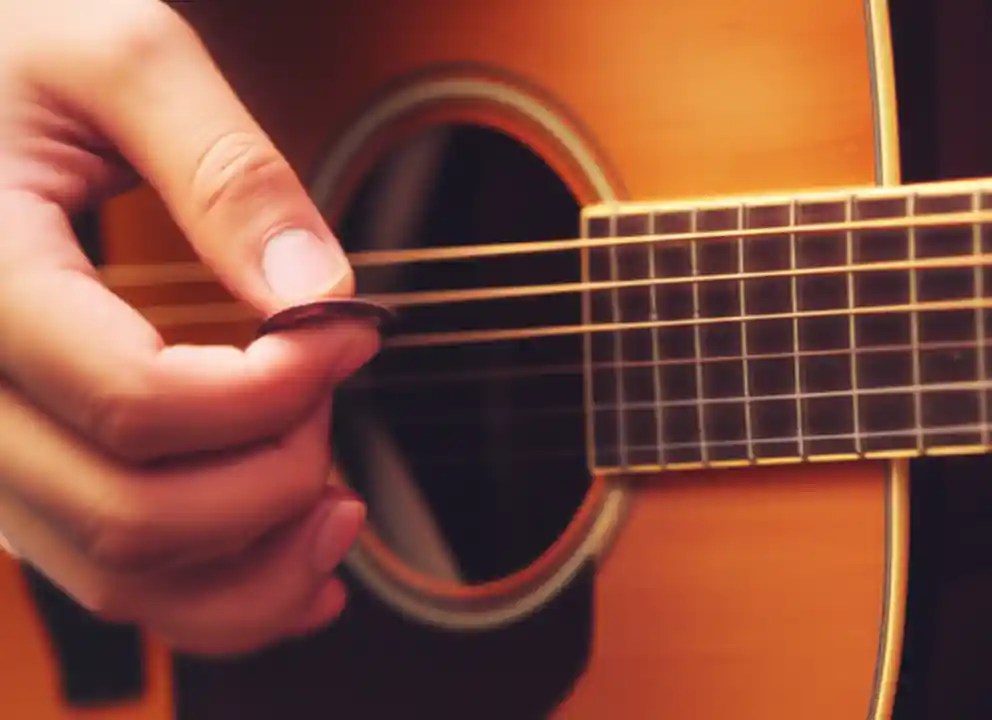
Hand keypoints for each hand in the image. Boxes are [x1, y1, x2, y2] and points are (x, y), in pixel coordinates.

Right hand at [0, 0, 378, 653]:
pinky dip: (211, 588)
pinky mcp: (11, 465)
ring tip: (340, 506)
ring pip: (117, 575)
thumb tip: (320, 290)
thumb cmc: (7, 52)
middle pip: (134, 513)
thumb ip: (229, 170)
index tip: (352, 332)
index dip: (279, 387)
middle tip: (332, 392)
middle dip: (276, 475)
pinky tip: (292, 554)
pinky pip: (104, 569)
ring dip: (255, 565)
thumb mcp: (119, 56)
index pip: (139, 401)